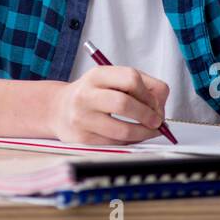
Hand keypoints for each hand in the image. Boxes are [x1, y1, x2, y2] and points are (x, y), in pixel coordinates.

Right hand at [48, 66, 168, 143]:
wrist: (59, 109)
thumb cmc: (94, 94)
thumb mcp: (112, 79)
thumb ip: (141, 84)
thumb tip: (161, 105)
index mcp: (97, 75)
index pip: (130, 78)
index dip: (149, 93)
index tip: (155, 103)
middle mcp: (86, 95)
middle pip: (125, 104)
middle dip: (148, 115)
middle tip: (157, 121)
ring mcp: (82, 118)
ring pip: (122, 131)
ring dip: (143, 133)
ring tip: (148, 131)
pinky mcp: (83, 139)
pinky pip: (115, 144)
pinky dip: (129, 142)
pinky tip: (131, 136)